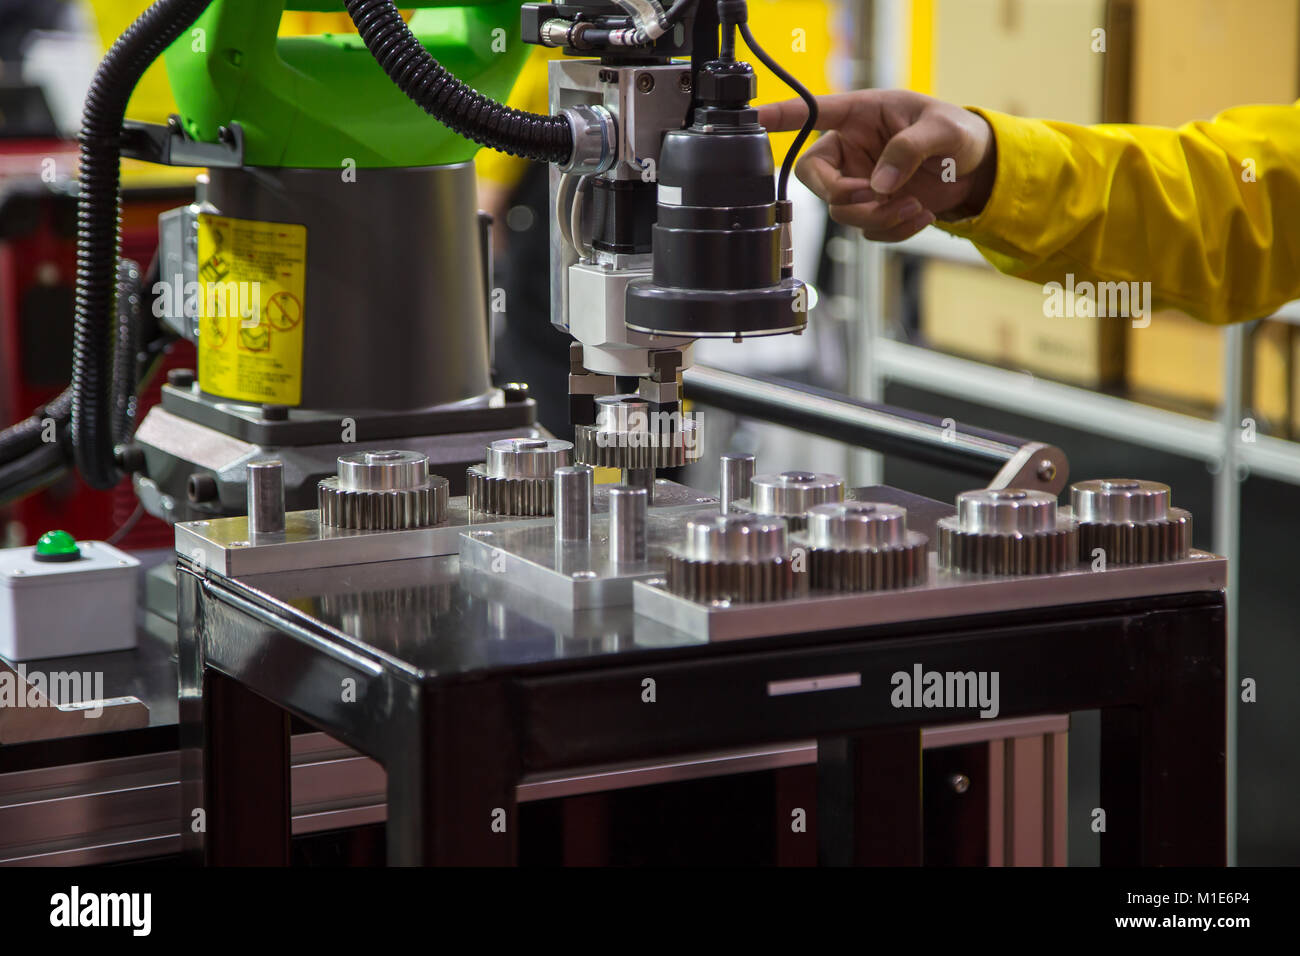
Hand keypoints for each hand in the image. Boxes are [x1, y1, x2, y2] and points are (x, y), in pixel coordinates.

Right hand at [758, 89, 996, 240]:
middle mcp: (851, 149)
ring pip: (843, 211)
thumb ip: (908, 150)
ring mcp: (859, 182)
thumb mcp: (942, 129)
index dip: (782, 116)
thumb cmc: (959, 134)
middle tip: (876, 198)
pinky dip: (893, 230)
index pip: (814, 112)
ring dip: (877, 217)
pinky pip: (867, 229)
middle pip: (816, 178)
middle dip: (844, 196)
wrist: (978, 170)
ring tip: (915, 207)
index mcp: (861, 115)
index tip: (754, 119)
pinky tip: (920, 215)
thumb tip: (878, 186)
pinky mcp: (872, 208)